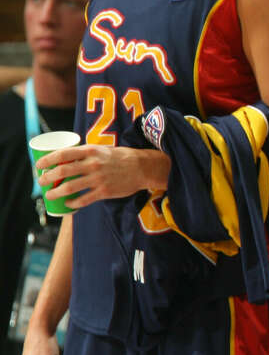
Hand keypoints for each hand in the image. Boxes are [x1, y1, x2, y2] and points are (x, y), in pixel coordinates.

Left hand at [37, 145, 168, 208]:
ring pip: (70, 187)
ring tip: (49, 195)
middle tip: (42, 181)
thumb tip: (66, 158)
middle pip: (63, 171)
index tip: (39, 166)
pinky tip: (68, 204)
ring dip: (56, 192)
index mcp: (91, 151)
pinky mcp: (104, 192)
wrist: (143, 167)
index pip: (63, 154)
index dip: (48, 160)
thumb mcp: (103, 150)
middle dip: (48, 178)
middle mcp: (93, 164)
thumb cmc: (121, 157)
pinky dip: (73, 203)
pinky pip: (84, 199)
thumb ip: (86, 154)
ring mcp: (99, 179)